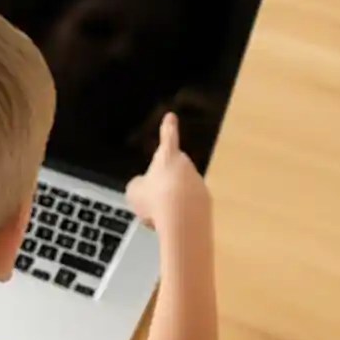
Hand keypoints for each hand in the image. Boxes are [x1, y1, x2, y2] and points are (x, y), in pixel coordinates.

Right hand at [125, 113, 210, 230]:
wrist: (182, 222)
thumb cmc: (154, 200)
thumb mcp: (134, 191)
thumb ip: (139, 184)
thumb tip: (143, 188)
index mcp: (167, 156)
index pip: (168, 137)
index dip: (168, 127)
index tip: (171, 117)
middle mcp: (186, 166)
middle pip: (172, 171)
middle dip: (163, 182)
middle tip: (151, 199)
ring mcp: (198, 183)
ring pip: (180, 190)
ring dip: (170, 200)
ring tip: (160, 215)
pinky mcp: (205, 201)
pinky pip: (189, 205)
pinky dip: (180, 212)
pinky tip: (172, 222)